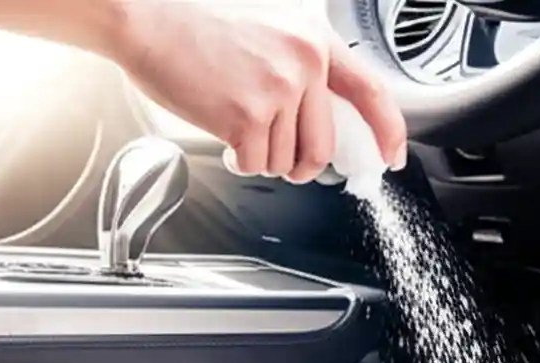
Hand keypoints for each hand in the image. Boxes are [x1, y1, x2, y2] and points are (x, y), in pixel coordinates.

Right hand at [110, 1, 407, 183]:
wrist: (149, 19)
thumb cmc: (195, 22)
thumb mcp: (267, 26)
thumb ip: (296, 61)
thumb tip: (311, 113)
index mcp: (313, 39)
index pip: (369, 91)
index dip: (387, 130)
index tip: (390, 156)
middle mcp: (303, 64)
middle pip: (322, 144)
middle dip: (302, 165)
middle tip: (285, 164)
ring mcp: (276, 91)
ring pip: (285, 159)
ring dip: (262, 158)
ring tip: (239, 134)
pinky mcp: (246, 118)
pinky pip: (255, 164)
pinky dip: (239, 161)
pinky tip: (225, 140)